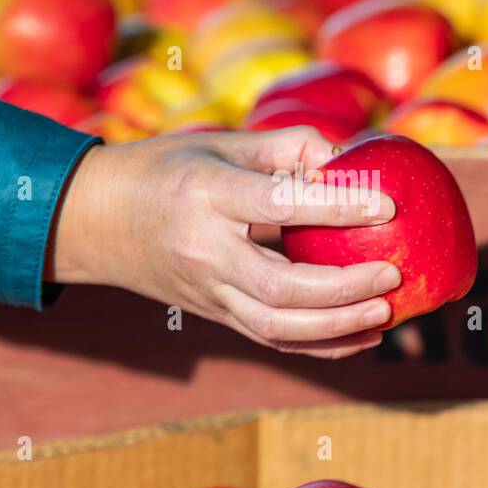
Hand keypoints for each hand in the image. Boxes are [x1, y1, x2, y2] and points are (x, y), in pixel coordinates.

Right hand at [46, 127, 399, 357]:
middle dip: (344, 287)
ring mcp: (207, 291)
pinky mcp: (213, 314)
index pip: (279, 205)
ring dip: (337, 327)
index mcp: (206, 195)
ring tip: (385, 312)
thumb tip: (344, 159)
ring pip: (275, 325)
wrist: (95, 221)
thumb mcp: (218, 142)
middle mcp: (205, 251)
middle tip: (391, 274)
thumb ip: (284, 147)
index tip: (386, 205)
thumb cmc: (165, 170)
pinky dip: (320, 345)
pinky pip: (270, 338)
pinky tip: (362, 337)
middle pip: (280, 286)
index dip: (337, 207)